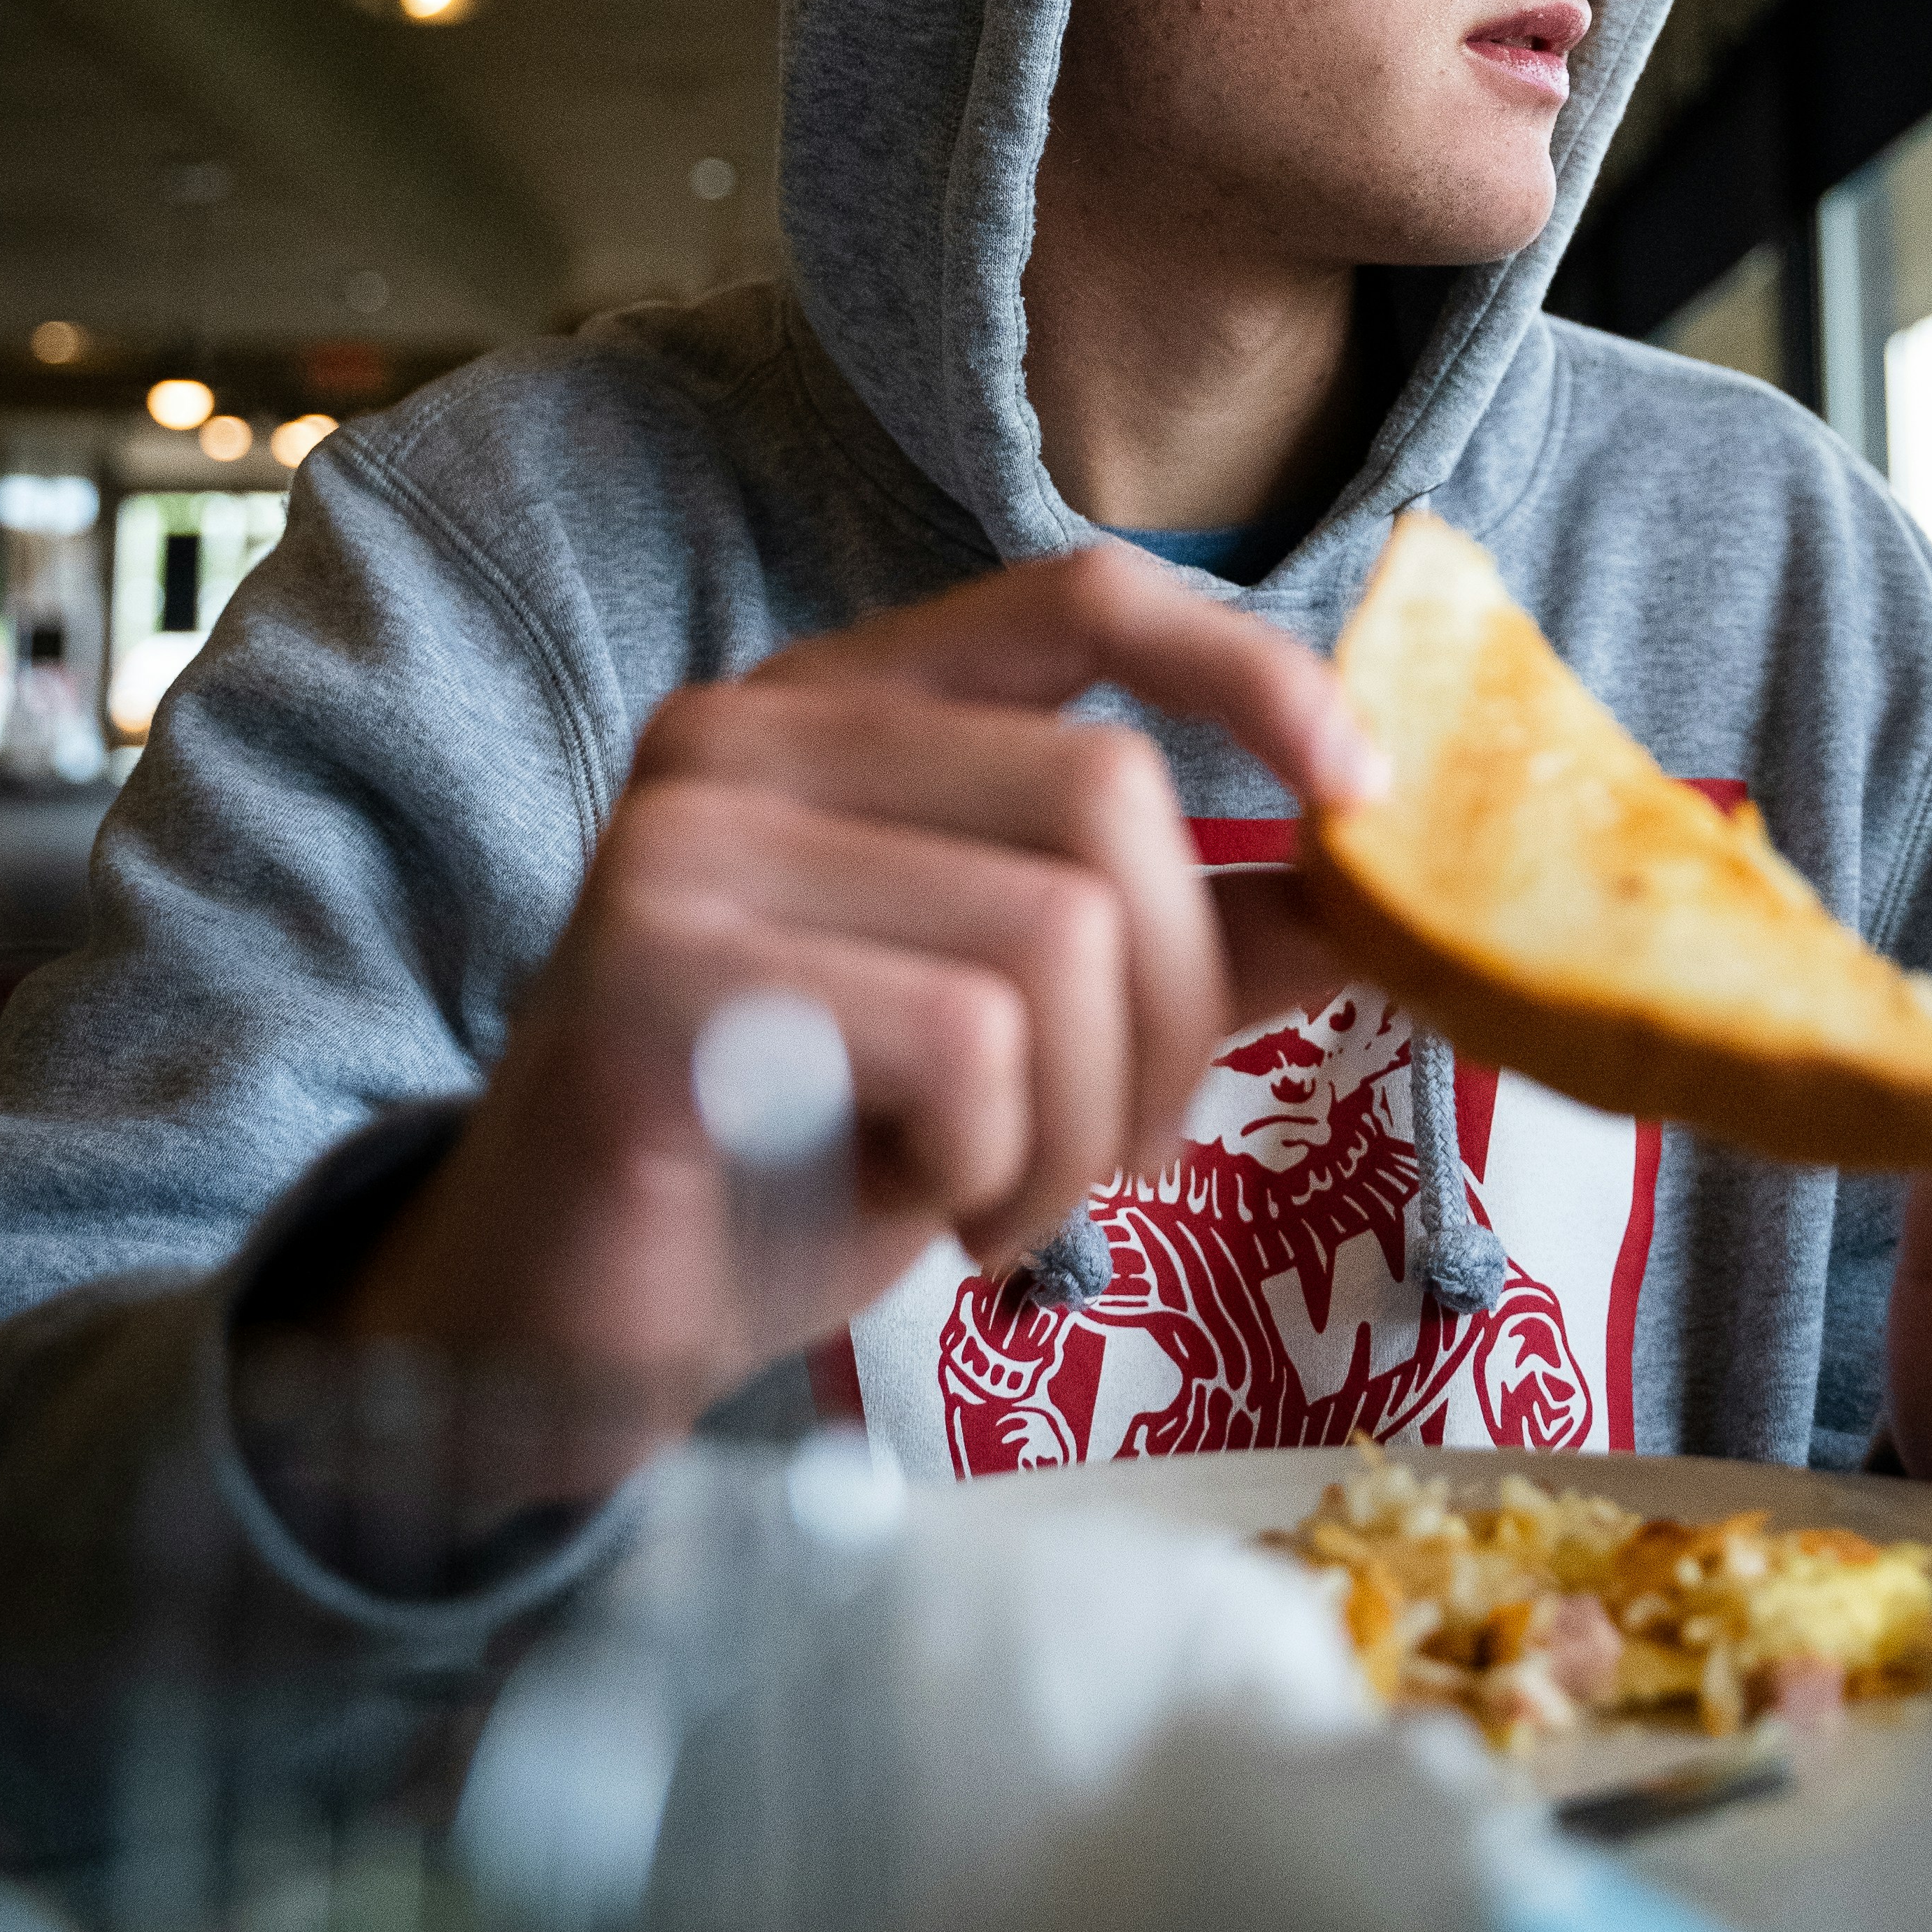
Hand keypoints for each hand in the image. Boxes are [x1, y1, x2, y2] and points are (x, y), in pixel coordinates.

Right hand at [324, 547, 1371, 1490]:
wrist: (555, 1336)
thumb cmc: (800, 1158)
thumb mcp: (1021, 1028)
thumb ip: (1174, 937)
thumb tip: (1376, 883)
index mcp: (846, 702)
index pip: (1084, 595)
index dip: (1248, 669)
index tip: (1362, 795)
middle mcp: (751, 729)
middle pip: (1108, 796)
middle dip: (1169, 1014)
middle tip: (1112, 1148)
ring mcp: (689, 837)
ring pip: (1055, 934)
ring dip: (1082, 1123)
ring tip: (1000, 1198)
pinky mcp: (658, 970)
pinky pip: (962, 1043)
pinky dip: (994, 1166)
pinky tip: (919, 1210)